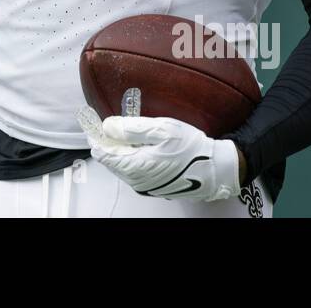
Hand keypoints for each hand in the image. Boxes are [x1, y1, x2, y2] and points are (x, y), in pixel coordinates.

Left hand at [78, 108, 240, 201]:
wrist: (216, 168)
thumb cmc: (191, 148)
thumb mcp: (162, 129)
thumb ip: (132, 128)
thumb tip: (108, 126)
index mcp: (136, 166)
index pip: (103, 154)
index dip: (96, 137)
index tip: (94, 123)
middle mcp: (138, 181)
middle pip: (111, 161)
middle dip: (108, 143)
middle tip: (111, 125)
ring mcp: (146, 186)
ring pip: (122, 167)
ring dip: (120, 151)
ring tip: (126, 134)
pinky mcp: (154, 187)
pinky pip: (134, 172)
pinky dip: (131, 158)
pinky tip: (141, 147)